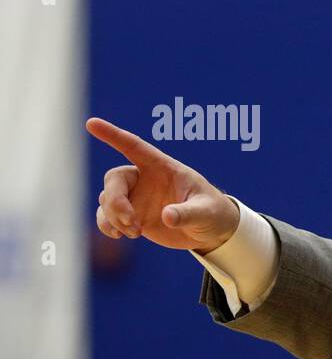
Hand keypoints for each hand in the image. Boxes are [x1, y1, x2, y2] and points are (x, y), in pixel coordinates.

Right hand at [89, 117, 240, 251]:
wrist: (210, 231)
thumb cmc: (212, 212)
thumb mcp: (206, 212)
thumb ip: (189, 213)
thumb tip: (167, 217)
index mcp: (163, 168)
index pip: (134, 147)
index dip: (113, 135)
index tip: (92, 123)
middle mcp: (145, 179)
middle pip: (115, 179)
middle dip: (115, 200)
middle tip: (130, 221)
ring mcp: (136, 198)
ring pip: (107, 199)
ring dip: (113, 217)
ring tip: (135, 232)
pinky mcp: (132, 216)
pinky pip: (106, 217)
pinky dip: (107, 225)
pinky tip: (119, 235)